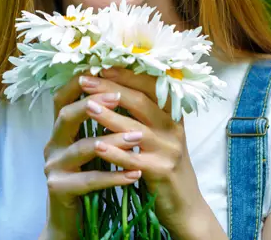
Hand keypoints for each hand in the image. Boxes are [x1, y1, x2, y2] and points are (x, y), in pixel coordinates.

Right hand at [43, 75, 142, 236]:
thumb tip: (123, 89)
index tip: (102, 71)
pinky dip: (113, 176)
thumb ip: (98, 121)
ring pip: (81, 148)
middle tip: (119, 97)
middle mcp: (52, 144)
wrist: (70, 219)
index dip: (79, 83)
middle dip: (93, 103)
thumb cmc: (86, 174)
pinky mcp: (59, 189)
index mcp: (59, 129)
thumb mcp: (89, 144)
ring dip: (111, 140)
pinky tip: (135, 174)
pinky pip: (89, 180)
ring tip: (138, 136)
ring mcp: (53, 167)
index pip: (62, 97)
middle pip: (65, 115)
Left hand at [79, 67, 206, 237]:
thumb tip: (111, 86)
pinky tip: (97, 146)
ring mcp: (169, 149)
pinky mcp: (161, 172)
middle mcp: (173, 127)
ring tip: (86, 105)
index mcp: (171, 112)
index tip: (100, 66)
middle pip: (140, 101)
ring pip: (135, 128)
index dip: (125, 74)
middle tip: (85, 80)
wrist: (185, 203)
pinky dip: (115, 152)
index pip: (149, 85)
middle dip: (110, 88)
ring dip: (109, 116)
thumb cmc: (163, 162)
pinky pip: (134, 159)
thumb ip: (142, 111)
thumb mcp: (159, 132)